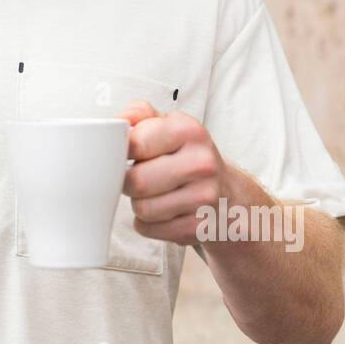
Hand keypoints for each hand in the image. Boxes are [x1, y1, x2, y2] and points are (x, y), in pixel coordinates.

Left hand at [118, 100, 232, 246]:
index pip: (135, 144)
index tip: (128, 155)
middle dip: (129, 182)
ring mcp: (204, 196)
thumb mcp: (169, 125)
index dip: (122, 152)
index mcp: (189, 131)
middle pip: (136, 181)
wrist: (228, 194)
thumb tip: (116, 122)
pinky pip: (149, 228)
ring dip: (139, 204)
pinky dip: (148, 223)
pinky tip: (163, 212)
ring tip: (155, 194)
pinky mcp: (199, 226)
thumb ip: (139, 114)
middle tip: (140, 177)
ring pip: (142, 208)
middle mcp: (201, 162)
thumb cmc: (187, 156)